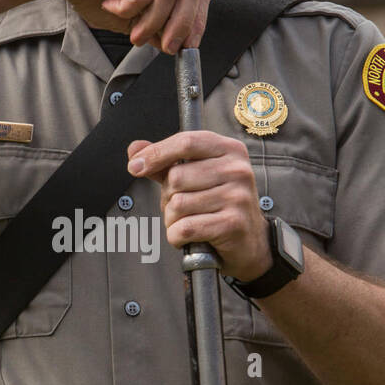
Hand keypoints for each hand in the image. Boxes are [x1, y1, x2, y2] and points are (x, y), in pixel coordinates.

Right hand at [36, 0, 210, 53]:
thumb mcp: (128, 12)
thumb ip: (153, 23)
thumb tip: (174, 44)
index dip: (197, 19)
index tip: (188, 45)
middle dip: (181, 25)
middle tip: (166, 48)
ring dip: (151, 22)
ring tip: (132, 32)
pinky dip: (127, 10)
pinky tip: (110, 6)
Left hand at [127, 131, 272, 279]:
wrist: (250, 242)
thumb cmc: (219, 205)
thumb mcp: (196, 177)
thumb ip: (165, 162)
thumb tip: (135, 149)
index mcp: (229, 149)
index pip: (185, 142)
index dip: (156, 154)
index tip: (134, 167)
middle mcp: (237, 170)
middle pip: (176, 177)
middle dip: (168, 197)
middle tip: (184, 206)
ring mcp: (237, 196)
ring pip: (177, 205)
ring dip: (173, 220)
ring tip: (191, 221)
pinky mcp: (232, 223)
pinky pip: (184, 228)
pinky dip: (177, 237)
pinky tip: (191, 236)